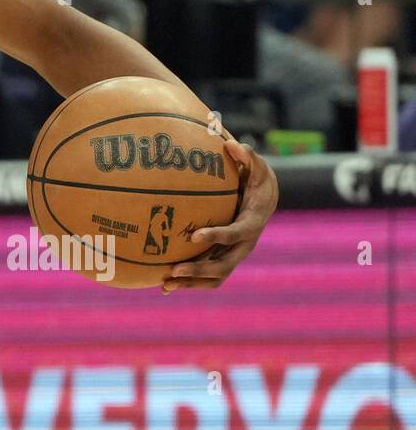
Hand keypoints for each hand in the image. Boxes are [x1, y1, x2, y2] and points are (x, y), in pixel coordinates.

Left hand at [163, 138, 277, 293]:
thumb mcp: (256, 166)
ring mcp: (234, 254)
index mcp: (252, 223)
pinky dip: (189, 282)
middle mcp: (244, 245)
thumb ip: (247, 156)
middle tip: (173, 270)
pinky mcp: (224, 258)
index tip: (193, 237)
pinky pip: (207, 276)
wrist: (267, 199)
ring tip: (164, 284)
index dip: (216, 236)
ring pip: (214, 276)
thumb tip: (232, 144)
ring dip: (191, 283)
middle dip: (198, 270)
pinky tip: (163, 285)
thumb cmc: (257, 179)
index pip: (235, 234)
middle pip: (223, 265)